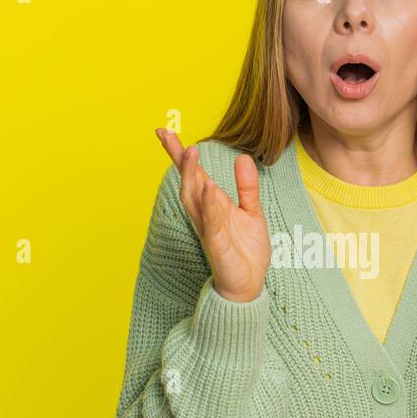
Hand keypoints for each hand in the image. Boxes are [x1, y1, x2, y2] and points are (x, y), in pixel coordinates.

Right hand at [155, 128, 269, 303]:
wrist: (249, 285)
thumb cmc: (246, 251)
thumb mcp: (252, 212)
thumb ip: (247, 186)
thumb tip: (242, 157)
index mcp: (212, 205)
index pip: (193, 175)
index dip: (178, 154)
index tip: (164, 131)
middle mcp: (205, 215)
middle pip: (187, 183)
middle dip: (178, 160)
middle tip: (171, 136)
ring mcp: (209, 230)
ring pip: (193, 200)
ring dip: (190, 176)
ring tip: (191, 152)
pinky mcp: (217, 245)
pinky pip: (211, 222)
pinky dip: (209, 204)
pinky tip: (209, 187)